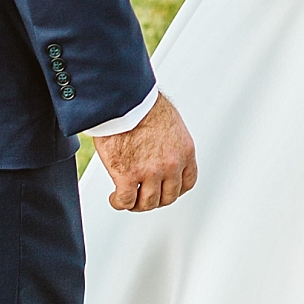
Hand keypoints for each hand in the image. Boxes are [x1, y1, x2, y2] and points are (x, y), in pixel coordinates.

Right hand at [95, 93, 196, 211]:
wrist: (125, 101)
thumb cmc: (143, 104)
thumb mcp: (170, 124)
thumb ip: (171, 143)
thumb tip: (161, 151)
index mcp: (184, 151)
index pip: (187, 182)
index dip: (174, 190)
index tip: (165, 190)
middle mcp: (171, 165)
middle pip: (168, 197)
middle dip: (155, 198)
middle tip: (143, 195)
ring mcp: (150, 172)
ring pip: (147, 203)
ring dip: (137, 203)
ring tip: (128, 198)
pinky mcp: (127, 176)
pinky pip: (126, 200)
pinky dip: (120, 202)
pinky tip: (115, 198)